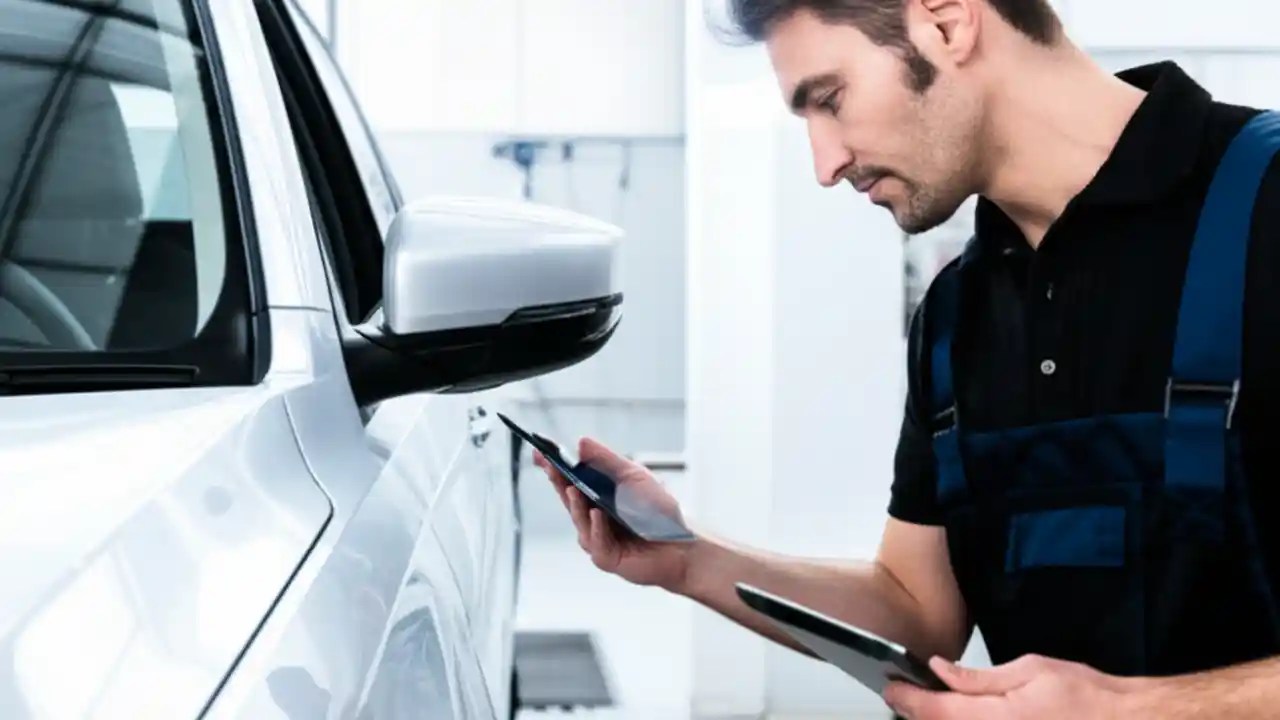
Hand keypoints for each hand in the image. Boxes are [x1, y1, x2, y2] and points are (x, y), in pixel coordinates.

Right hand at [534, 437, 694, 590]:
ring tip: (573, 488)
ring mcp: (598, 539)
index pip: (569, 481)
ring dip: (576, 505)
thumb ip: (606, 460)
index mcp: (596, 498)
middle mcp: (593, 519)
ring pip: (579, 521)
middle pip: (569, 499)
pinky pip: (596, 541)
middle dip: (557, 481)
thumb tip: (580, 442)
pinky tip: (597, 513)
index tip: (539, 453)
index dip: (553, 468)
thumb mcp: (633, 477)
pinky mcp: (607, 558)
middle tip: (548, 465)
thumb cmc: (659, 510)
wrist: (682, 544)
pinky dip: (597, 526)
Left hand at [883, 654, 1142, 719]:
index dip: (908, 699)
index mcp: (998, 718)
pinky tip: (956, 715)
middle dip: (917, 713)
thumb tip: (941, 670)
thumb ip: (979, 677)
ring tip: (922, 705)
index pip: (937, 712)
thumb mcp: (1030, 671)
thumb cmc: (1084, 697)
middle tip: (900, 695)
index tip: (891, 687)